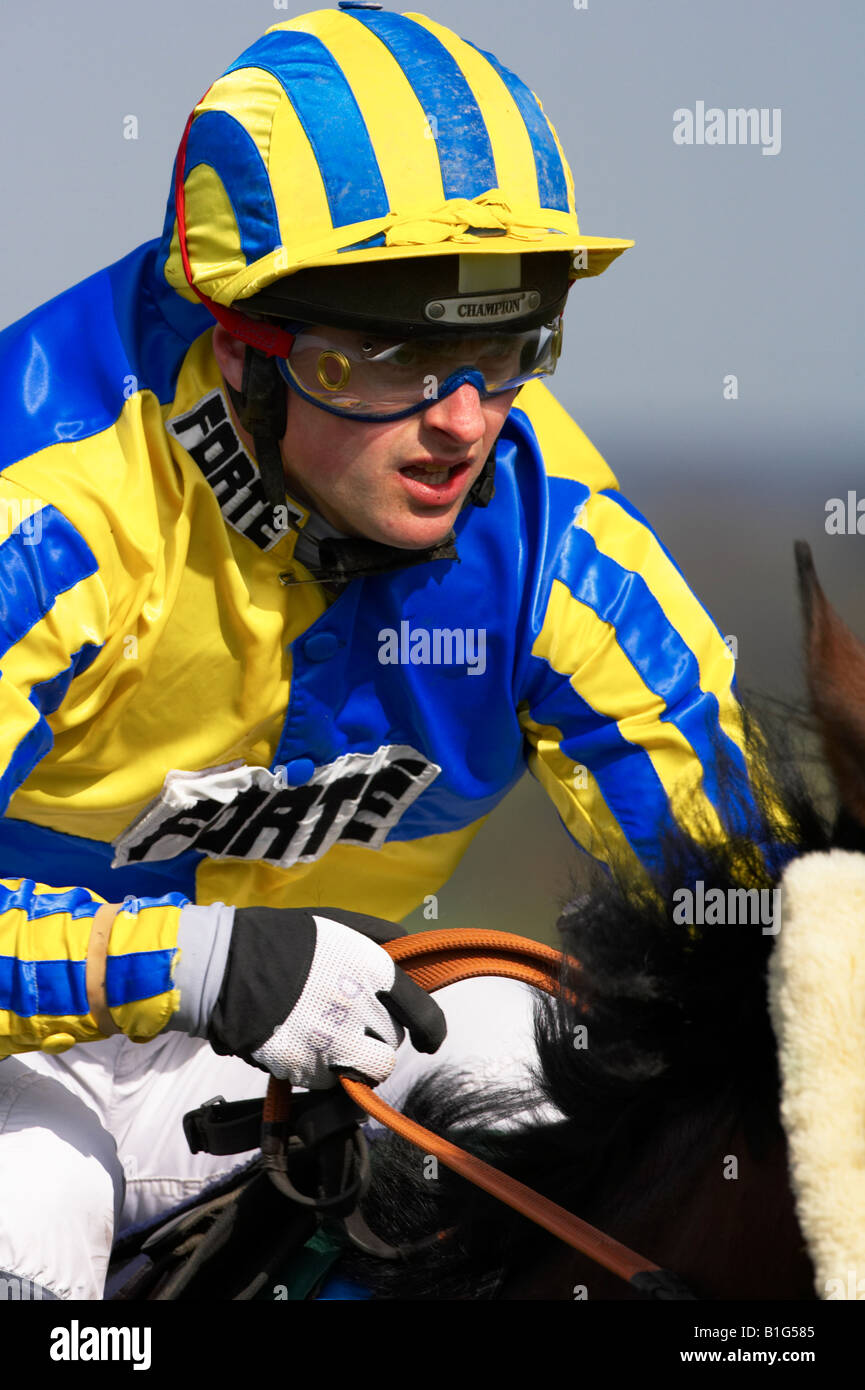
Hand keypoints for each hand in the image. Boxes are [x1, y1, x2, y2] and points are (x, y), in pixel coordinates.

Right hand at [206, 907, 445, 1088]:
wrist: (226, 968)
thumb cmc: (282, 938)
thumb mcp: (337, 924)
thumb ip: (379, 937)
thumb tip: (408, 949)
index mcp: (373, 971)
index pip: (424, 1015)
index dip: (432, 1031)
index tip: (429, 1040)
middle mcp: (361, 1011)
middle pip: (393, 1042)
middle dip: (382, 1036)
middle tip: (359, 1025)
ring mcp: (334, 1044)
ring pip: (371, 1071)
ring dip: (363, 1062)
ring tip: (341, 1046)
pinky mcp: (307, 1069)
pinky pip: (334, 1081)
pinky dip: (328, 1072)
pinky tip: (310, 1049)